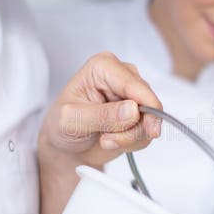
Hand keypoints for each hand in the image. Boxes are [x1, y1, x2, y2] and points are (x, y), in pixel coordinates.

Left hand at [38, 51, 162, 213]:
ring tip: (106, 141)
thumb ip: (103, 115)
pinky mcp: (140, 112)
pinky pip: (151, 130)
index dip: (141, 105)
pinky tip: (113, 142)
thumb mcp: (72, 122)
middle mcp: (122, 74)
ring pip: (153, 118)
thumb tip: (133, 108)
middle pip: (149, 100)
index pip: (135, 82)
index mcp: (103, 65)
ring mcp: (133, 93)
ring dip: (132, 137)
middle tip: (108, 139)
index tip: (135, 124)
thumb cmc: (60, 129)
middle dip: (132, 126)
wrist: (63, 148)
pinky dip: (135, 142)